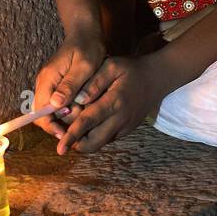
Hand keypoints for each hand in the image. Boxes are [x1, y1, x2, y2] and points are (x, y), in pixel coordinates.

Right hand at [32, 32, 106, 137]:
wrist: (84, 33)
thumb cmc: (87, 47)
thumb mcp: (84, 66)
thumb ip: (70, 85)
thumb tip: (56, 105)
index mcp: (48, 79)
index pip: (39, 111)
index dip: (50, 125)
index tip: (64, 133)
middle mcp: (43, 83)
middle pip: (41, 114)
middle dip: (57, 123)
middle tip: (77, 123)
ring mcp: (48, 84)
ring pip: (49, 110)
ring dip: (63, 117)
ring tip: (81, 114)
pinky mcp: (55, 85)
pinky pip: (55, 103)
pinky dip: (66, 110)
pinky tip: (80, 109)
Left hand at [55, 53, 171, 154]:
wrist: (157, 78)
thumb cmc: (131, 69)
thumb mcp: (111, 66)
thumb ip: (93, 82)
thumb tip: (76, 100)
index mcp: (114, 102)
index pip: (88, 123)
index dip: (71, 136)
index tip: (59, 149)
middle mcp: (120, 119)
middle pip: (92, 143)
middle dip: (74, 142)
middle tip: (62, 132)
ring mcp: (124, 128)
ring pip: (98, 144)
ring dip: (83, 140)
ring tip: (72, 127)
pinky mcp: (126, 131)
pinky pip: (106, 139)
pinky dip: (94, 136)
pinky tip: (88, 123)